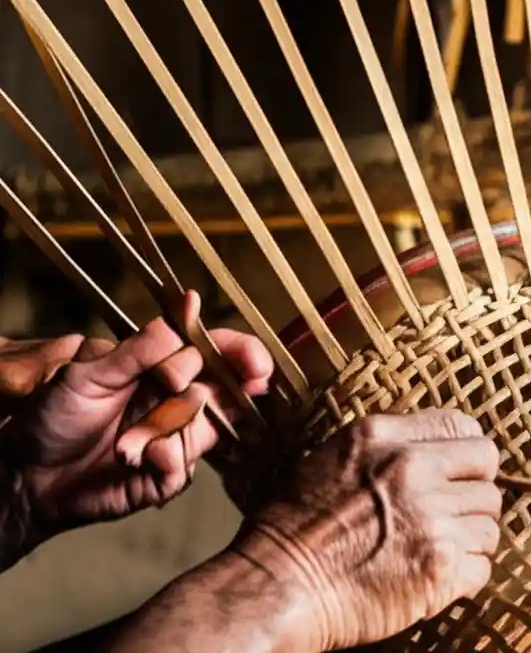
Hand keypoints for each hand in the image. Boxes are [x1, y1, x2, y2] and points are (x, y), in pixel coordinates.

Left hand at [0, 291, 271, 535]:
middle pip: (225, 391)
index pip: (220, 355)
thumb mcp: (91, 374)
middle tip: (172, 384)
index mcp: (165, 371)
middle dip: (207, 389)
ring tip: (126, 439)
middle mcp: (177, 404)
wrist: (26, 473)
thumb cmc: (53, 418)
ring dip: (167, 428)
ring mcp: (175, 440)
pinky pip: (184, 468)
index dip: (244, 356)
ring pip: (205, 429)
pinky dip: (164, 461)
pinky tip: (137, 458)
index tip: (254, 363)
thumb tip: (190, 303)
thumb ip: (143, 346)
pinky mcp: (165, 477)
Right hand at [232, 409, 501, 650]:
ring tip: (439, 550)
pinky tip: (439, 578)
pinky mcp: (440, 567)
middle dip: (474, 493)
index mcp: (384, 437)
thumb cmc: (290, 530)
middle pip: (486, 470)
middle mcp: (414, 470)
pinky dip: (466, 576)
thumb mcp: (330, 459)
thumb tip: (428, 451)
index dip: (466, 453)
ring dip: (471, 538)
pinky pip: (482, 566)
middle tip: (454, 515)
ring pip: (489, 522)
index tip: (459, 472)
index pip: (463, 426)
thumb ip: (385, 449)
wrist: (276, 589)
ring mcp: (432, 519)